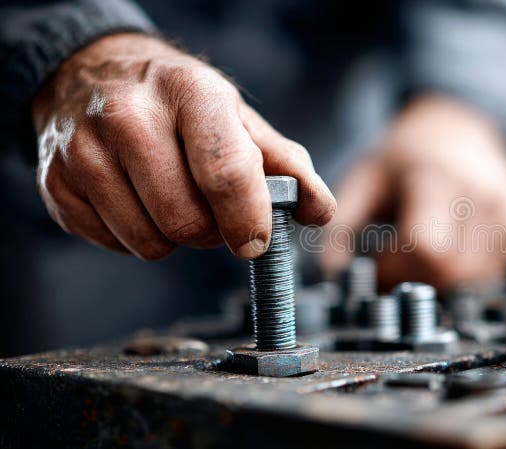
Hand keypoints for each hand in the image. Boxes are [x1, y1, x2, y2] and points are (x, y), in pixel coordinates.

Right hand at [33, 33, 335, 259]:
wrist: (93, 73)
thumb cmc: (180, 103)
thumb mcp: (237, 118)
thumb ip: (287, 166)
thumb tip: (319, 212)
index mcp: (189, 94)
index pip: (225, 173)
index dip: (248, 219)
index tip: (255, 242)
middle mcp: (129, 116)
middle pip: (187, 221)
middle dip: (212, 231)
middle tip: (213, 211)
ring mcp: (84, 151)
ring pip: (150, 242)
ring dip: (174, 237)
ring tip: (173, 199)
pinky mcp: (56, 183)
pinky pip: (115, 245)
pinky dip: (136, 236)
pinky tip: (137, 200)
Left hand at [321, 94, 505, 289]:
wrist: (460, 130)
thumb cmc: (407, 158)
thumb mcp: (365, 179)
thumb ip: (343, 226)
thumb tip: (332, 277)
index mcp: (439, 178)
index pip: (425, 249)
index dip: (394, 269)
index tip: (377, 264)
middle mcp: (485, 196)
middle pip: (449, 272)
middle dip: (415, 278)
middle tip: (400, 259)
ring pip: (474, 283)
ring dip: (443, 279)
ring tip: (430, 247)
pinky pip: (498, 277)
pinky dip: (472, 275)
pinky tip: (459, 249)